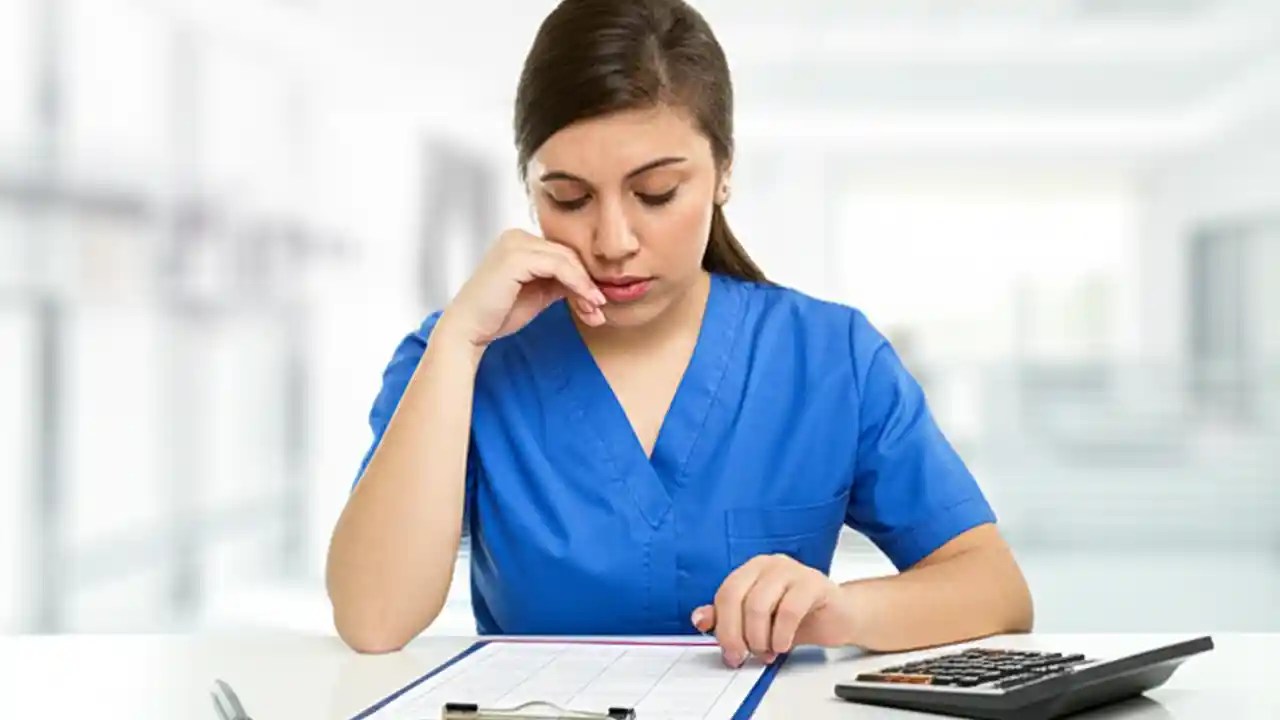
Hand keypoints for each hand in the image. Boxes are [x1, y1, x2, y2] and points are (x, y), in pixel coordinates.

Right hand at [437, 229, 606, 347]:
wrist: (469, 329)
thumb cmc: (498, 314)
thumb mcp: (538, 293)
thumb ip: (560, 282)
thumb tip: (591, 285)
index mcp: (520, 242)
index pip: (563, 253)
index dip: (583, 277)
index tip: (596, 303)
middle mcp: (517, 236)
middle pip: (568, 254)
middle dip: (587, 283)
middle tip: (599, 309)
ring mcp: (516, 244)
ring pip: (567, 260)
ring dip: (586, 286)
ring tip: (595, 310)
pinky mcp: (517, 257)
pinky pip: (559, 267)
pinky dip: (578, 284)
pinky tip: (587, 301)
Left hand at [692, 554, 853, 667]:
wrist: (840, 616)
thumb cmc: (799, 617)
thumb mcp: (758, 622)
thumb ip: (728, 618)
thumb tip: (699, 619)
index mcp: (751, 570)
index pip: (724, 594)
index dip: (723, 627)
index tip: (730, 652)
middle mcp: (768, 564)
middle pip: (736, 597)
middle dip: (737, 634)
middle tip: (745, 655)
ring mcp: (791, 570)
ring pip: (759, 604)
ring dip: (760, 637)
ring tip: (768, 651)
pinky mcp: (814, 583)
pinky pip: (789, 610)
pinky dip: (781, 634)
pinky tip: (783, 645)